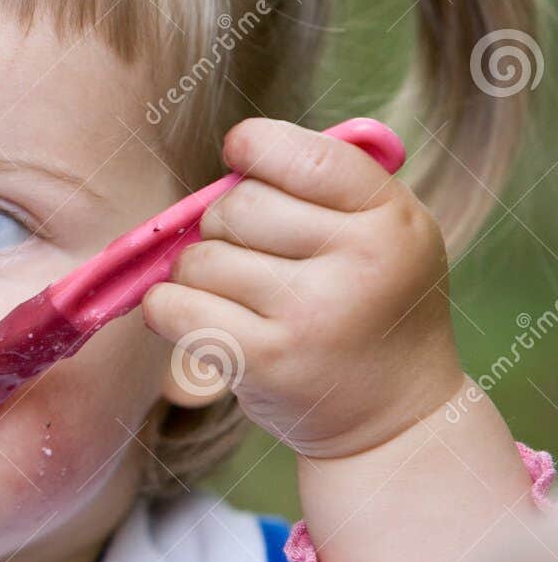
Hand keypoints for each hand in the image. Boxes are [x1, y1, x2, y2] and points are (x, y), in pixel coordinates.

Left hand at [142, 117, 465, 460]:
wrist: (394, 415)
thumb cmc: (369, 306)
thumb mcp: (383, 235)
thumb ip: (324, 188)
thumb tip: (234, 152)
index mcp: (392, 217)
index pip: (304, 155)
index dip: (254, 146)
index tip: (239, 156)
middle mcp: (361, 263)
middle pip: (236, 206)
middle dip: (222, 224)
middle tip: (249, 254)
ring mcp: (312, 314)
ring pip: (200, 259)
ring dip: (197, 273)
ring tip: (236, 297)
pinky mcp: (266, 361)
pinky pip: (174, 307)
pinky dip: (166, 308)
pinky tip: (193, 316)